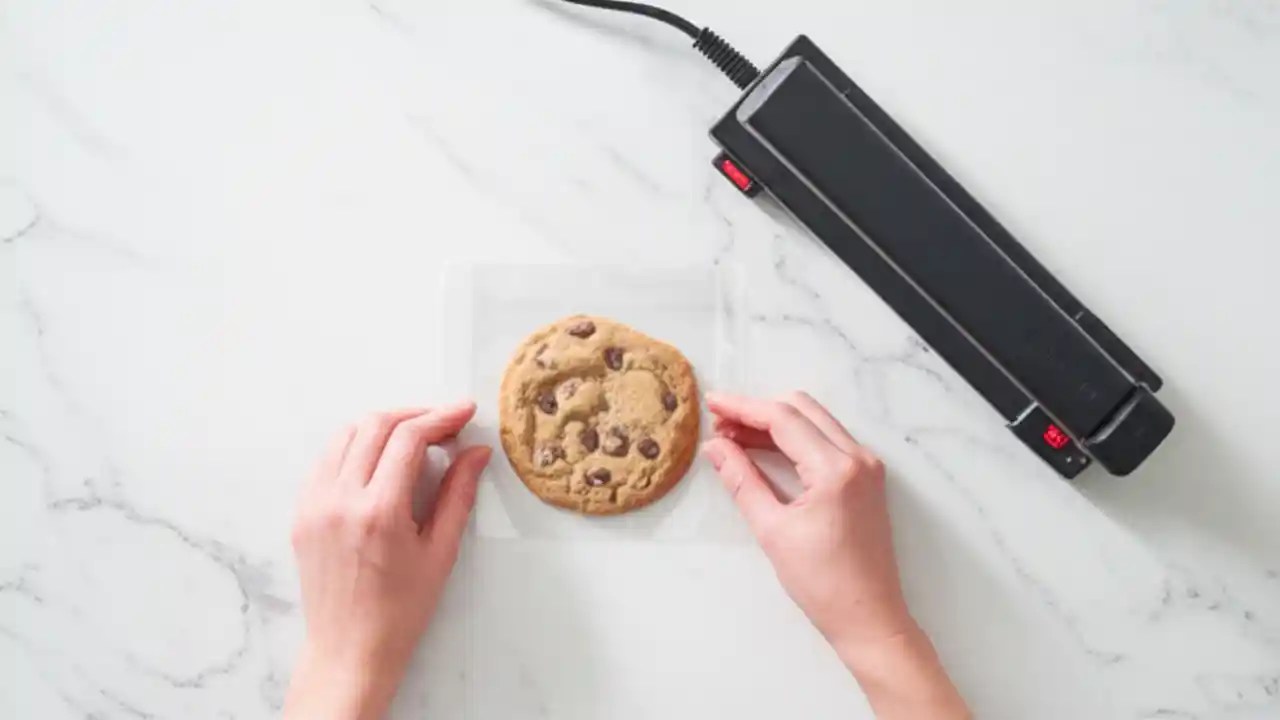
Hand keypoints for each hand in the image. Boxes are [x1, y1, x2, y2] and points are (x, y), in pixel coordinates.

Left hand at [284, 403, 490, 719]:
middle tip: (444, 424)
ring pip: (346, 435)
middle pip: (376, 426)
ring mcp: (314, 505)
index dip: (441, 417)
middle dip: (415, 415)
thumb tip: (476, 452)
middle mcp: (340, 500)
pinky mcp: (301, 512)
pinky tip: (378, 458)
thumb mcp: (440, 552)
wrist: (349, 649)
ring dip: (382, 425)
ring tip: (413, 436)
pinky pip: (326, 460)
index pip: (409, 438)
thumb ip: (458, 495)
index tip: (464, 412)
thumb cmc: (401, 610)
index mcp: (379, 511)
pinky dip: (354, 446)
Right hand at [703, 391, 968, 718]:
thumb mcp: (772, 531)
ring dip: (776, 423)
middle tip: (720, 423)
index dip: (743, 407)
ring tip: (734, 436)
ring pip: (816, 421)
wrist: (870, 617)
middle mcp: (858, 457)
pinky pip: (827, 441)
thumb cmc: (822, 582)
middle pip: (802, 409)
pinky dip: (795, 438)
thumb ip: (742, 480)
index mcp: (836, 469)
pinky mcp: (867, 478)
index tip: (711, 403)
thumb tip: (715, 446)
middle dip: (758, 410)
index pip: (783, 419)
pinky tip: (765, 450)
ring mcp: (867, 466)